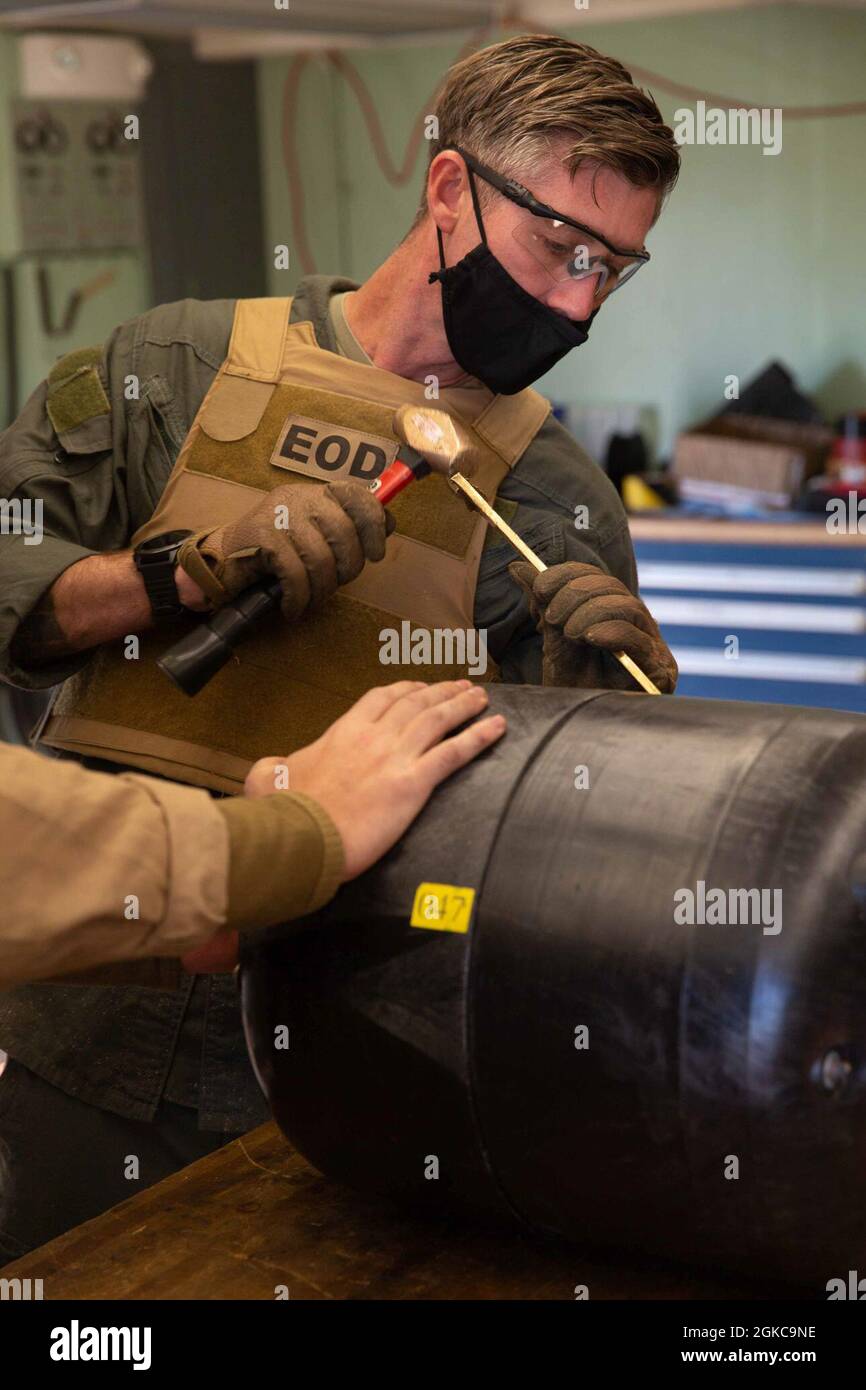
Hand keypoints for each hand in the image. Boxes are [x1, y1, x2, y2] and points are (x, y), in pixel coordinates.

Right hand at [176, 480, 394, 619]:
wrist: (219, 559)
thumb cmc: (272, 552)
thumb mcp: (312, 534)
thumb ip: (346, 528)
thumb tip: (388, 524)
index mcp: (316, 494)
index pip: (357, 495)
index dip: (373, 524)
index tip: (375, 552)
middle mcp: (299, 497)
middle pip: (344, 533)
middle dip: (346, 569)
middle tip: (333, 585)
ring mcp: (279, 515)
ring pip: (320, 558)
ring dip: (321, 589)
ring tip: (311, 600)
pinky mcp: (262, 537)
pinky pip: (295, 574)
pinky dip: (299, 598)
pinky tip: (293, 608)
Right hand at [246, 680, 505, 879]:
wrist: (302, 837)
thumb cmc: (284, 811)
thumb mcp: (267, 777)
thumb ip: (274, 765)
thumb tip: (271, 767)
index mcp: (343, 732)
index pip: (381, 698)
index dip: (405, 690)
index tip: (420, 687)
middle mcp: (373, 737)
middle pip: (416, 703)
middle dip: (441, 691)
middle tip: (462, 686)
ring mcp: (396, 757)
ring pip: (438, 720)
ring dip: (463, 705)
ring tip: (481, 698)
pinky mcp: (414, 783)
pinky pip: (454, 753)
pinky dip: (479, 737)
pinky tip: (497, 727)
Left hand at [509, 560, 676, 692]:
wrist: (580, 731)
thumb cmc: (571, 687)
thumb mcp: (551, 639)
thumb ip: (541, 604)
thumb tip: (518, 566)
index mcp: (614, 613)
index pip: (597, 577)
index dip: (568, 574)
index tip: (539, 586)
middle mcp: (637, 625)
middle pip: (613, 588)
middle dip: (576, 594)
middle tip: (551, 615)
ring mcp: (652, 647)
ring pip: (629, 608)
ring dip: (592, 612)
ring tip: (567, 632)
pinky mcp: (661, 672)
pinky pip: (639, 641)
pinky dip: (612, 632)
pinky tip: (589, 638)